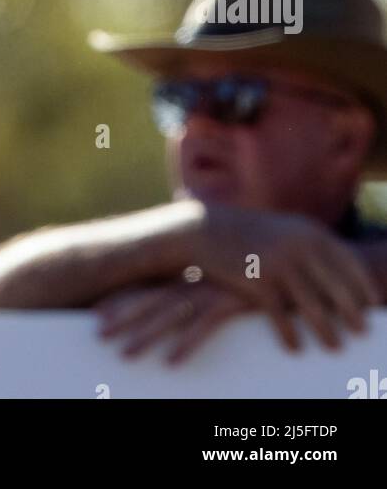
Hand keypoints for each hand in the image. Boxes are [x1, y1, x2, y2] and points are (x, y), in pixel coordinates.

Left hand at [95, 278, 251, 363]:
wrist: (290, 253)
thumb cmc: (254, 266)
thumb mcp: (220, 270)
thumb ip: (197, 278)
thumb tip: (179, 288)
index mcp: (187, 270)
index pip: (146, 285)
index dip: (121, 299)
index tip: (95, 313)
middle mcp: (194, 277)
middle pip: (150, 299)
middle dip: (122, 317)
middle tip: (98, 335)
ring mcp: (211, 288)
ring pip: (171, 315)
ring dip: (146, 336)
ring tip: (125, 356)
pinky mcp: (233, 300)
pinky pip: (204, 326)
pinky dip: (187, 343)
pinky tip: (171, 362)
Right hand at [193, 204, 379, 350]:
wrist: (207, 229)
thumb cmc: (249, 234)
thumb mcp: (284, 230)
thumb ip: (310, 245)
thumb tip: (339, 273)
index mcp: (309, 232)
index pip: (348, 261)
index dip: (362, 285)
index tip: (371, 304)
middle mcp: (298, 246)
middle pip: (336, 287)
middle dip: (352, 312)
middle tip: (362, 331)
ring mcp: (278, 263)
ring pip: (312, 306)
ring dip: (326, 330)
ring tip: (334, 346)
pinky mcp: (258, 281)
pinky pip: (280, 315)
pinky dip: (289, 334)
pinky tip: (295, 347)